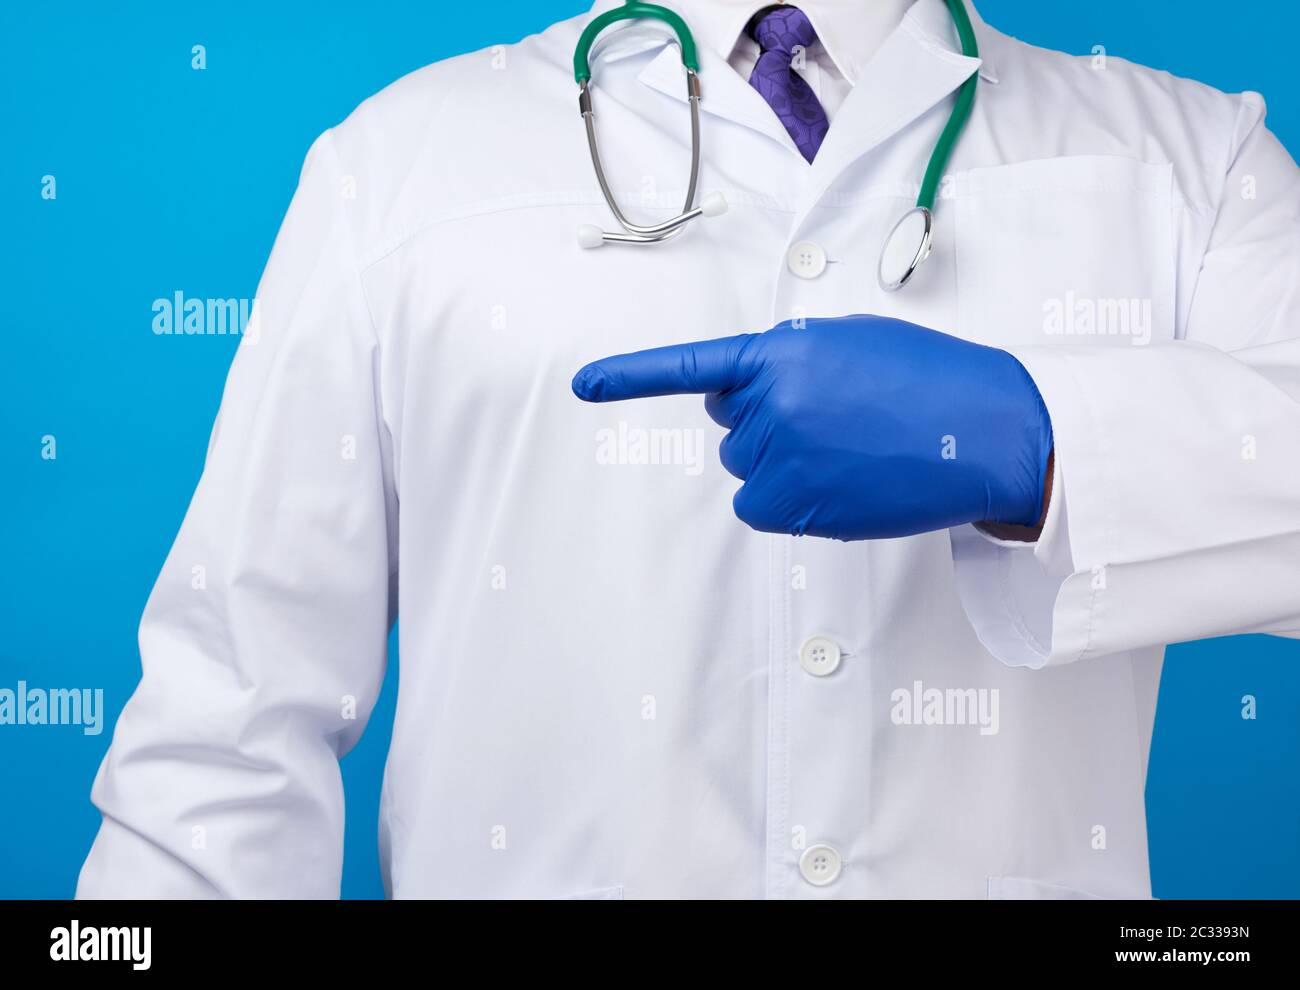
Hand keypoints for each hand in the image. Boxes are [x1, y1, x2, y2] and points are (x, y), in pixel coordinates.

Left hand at [572, 315, 1052, 541]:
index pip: (693, 367)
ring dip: (781, 462)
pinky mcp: (800, 505)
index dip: (631, 377)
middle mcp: (771, 403)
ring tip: (849, 449)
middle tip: (830, 416)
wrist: (987, 429)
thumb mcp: (853, 341)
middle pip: (728, 426)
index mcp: (782, 352)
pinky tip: (840, 483)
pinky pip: (758, 508)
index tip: (585, 386)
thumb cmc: (929, 379)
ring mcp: (784, 457)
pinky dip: (788, 502)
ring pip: (745, 469)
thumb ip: (790, 358)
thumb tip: (754, 389)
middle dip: (764, 420)